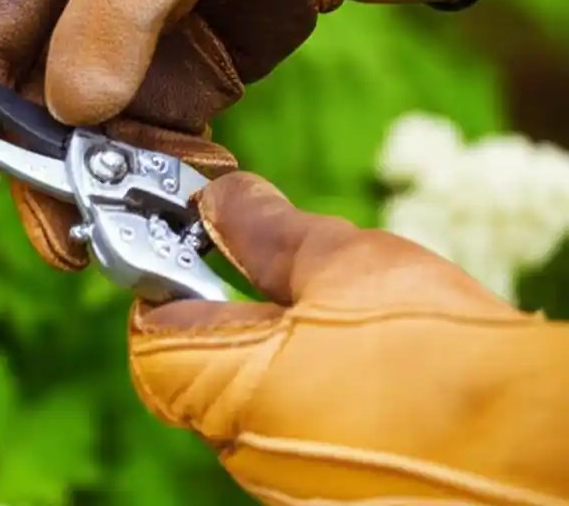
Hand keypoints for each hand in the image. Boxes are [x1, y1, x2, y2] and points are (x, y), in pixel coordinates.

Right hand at [0, 0, 507, 269]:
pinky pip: (147, 157)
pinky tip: (175, 209)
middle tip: (55, 239)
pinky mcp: (165, 101)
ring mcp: (114, 67)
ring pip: (82, 147)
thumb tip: (73, 110)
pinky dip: (155, 190)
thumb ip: (118, 5)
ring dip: (88, 199)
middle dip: (32, 181)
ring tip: (105, 245)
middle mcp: (64, 26)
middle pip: (22, 114)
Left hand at [130, 171, 568, 504]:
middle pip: (199, 366)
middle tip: (289, 273)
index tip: (198, 243)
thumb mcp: (345, 264)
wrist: (542, 458)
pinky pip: (302, 435)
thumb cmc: (440, 359)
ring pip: (256, 402)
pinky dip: (322, 395)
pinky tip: (379, 373)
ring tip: (354, 324)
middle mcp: (239, 451)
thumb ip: (265, 229)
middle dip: (237, 312)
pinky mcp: (327, 499)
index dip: (168, 277)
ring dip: (284, 353)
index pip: (149, 329)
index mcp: (220, 387)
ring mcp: (284, 485)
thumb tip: (221, 203)